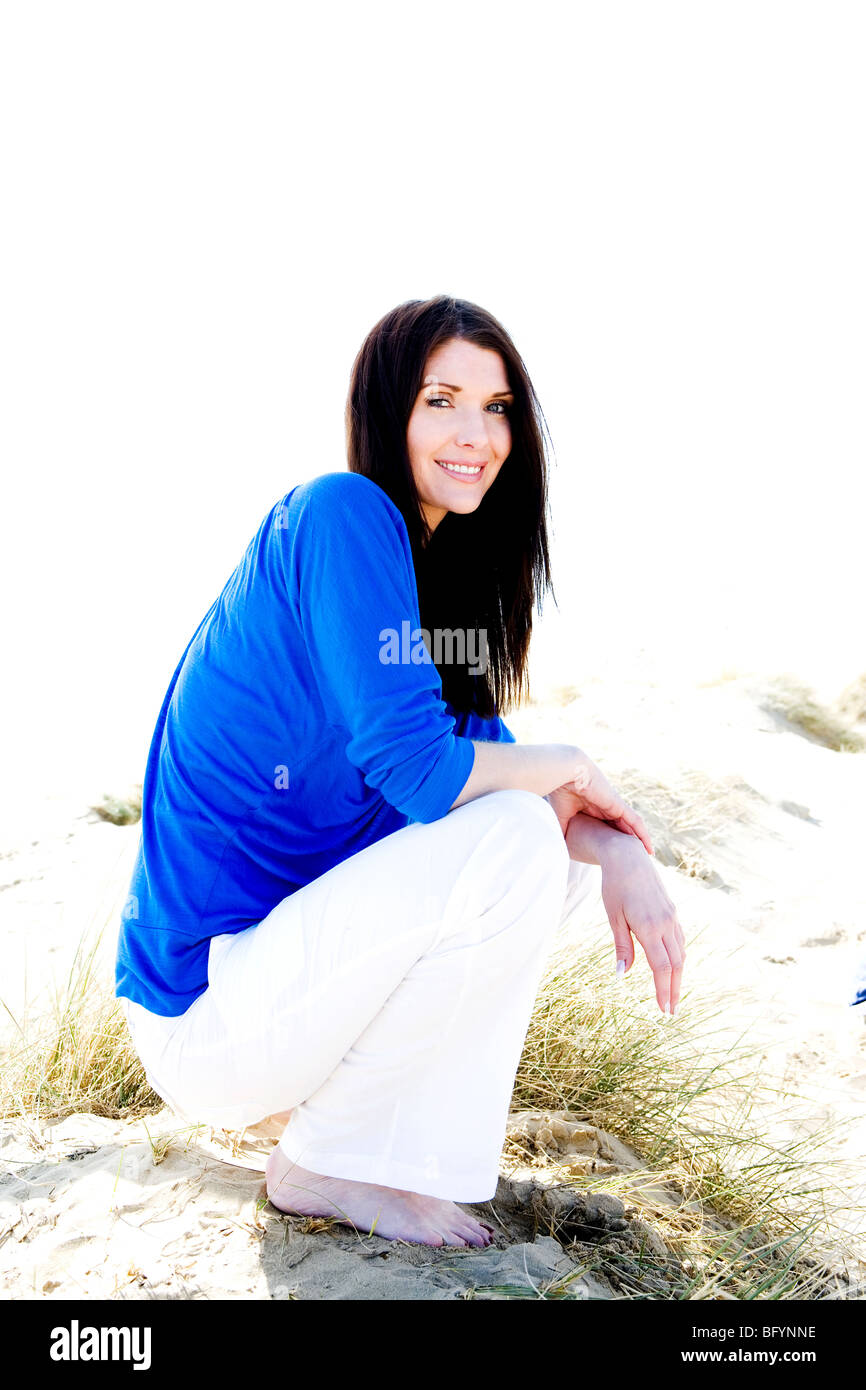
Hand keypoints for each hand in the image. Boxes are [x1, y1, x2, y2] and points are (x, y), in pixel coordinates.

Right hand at [545, 755, 652, 855]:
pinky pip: (635, 822)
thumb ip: (564, 831)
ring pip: (632, 827)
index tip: (615, 856)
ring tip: (647, 855)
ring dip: (640, 840)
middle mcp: (606, 808)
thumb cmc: (561, 793)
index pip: (607, 828)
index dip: (611, 841)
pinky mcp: (619, 805)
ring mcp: (614, 806)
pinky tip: (649, 848)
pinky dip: (643, 834)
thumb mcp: (563, 817)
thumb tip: (559, 846)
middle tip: (636, 858)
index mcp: (593, 809)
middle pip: (622, 828)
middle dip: (629, 842)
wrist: (566, 774)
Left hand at [598, 834, 685, 1015]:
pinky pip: (679, 940)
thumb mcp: (614, 917)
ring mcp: (672, 917)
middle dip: (674, 989)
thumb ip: (622, 947)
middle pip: (676, 964)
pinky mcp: (672, 912)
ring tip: (672, 994)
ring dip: (678, 976)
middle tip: (671, 1011)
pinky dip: (677, 957)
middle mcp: (666, 923)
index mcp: (650, 927)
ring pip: (680, 953)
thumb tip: (622, 975)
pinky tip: (672, 966)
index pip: (662, 967)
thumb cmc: (614, 887)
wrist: (628, 857)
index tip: (664, 1010)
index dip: (663, 990)